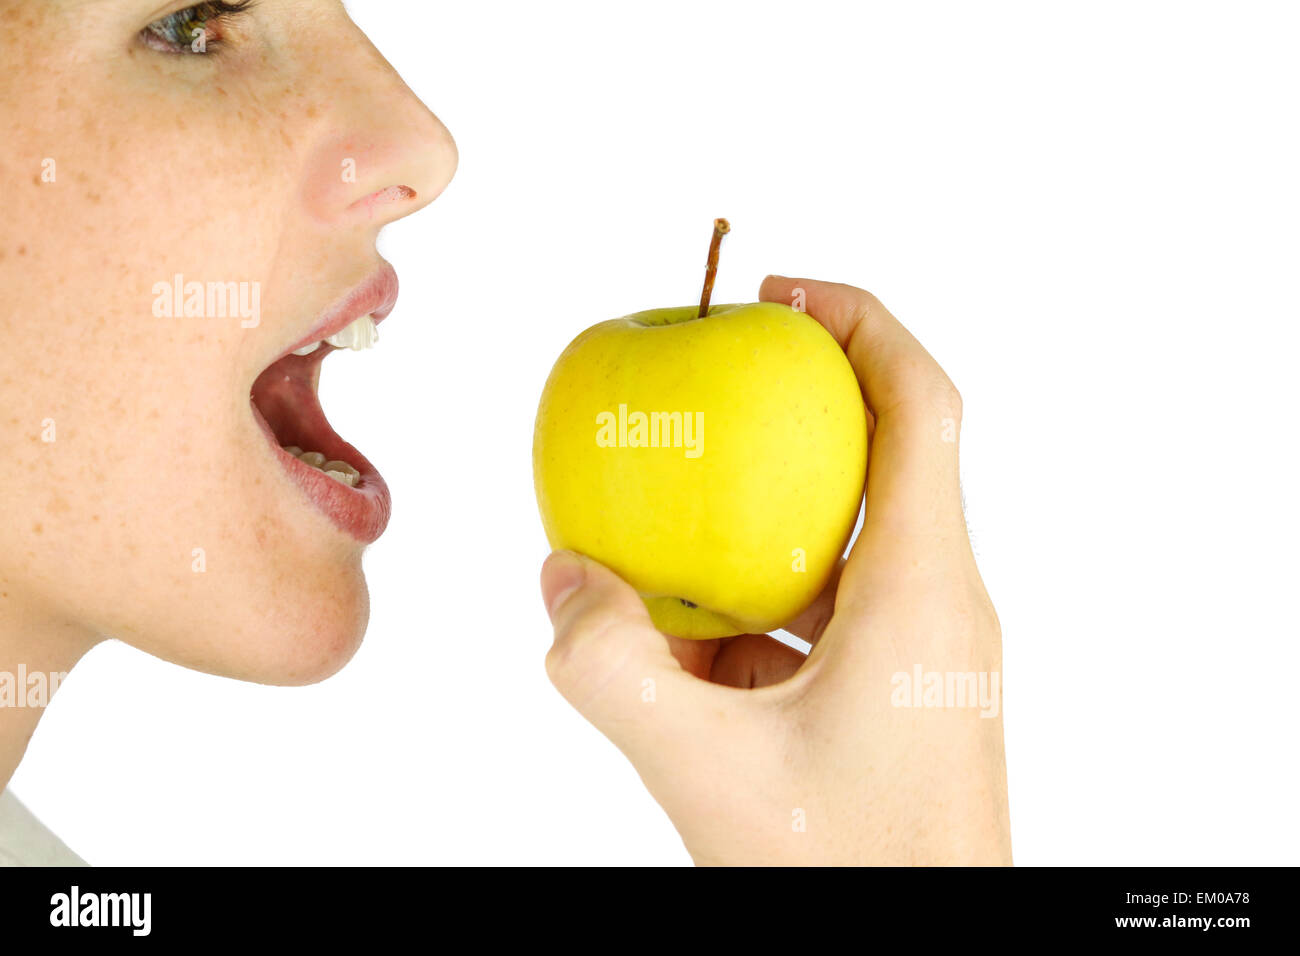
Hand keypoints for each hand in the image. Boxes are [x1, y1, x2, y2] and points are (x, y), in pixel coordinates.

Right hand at [539, 276, 1010, 865]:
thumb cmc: (850, 877)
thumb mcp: (707, 772)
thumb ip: (612, 670)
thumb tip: (562, 578)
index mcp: (925, 590)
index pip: (921, 403)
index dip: (860, 319)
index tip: (777, 294)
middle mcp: (940, 603)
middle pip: (884, 452)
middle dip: (794, 405)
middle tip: (705, 383)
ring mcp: (921, 651)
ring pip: (844, 539)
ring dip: (762, 518)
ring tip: (667, 524)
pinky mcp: (896, 693)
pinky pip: (824, 611)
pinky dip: (754, 600)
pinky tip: (680, 639)